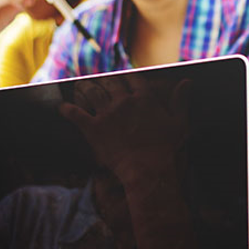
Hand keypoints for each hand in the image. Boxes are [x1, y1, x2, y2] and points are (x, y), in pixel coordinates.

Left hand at [60, 75, 189, 183]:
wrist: (147, 171)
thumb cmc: (166, 149)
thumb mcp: (179, 123)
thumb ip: (181, 101)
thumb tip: (187, 83)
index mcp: (144, 98)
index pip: (133, 79)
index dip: (127, 77)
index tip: (123, 77)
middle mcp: (124, 101)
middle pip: (111, 82)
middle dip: (105, 80)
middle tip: (100, 80)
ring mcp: (107, 114)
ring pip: (92, 92)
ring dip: (85, 87)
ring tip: (80, 85)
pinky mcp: (93, 129)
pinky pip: (76, 114)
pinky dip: (67, 110)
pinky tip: (62, 107)